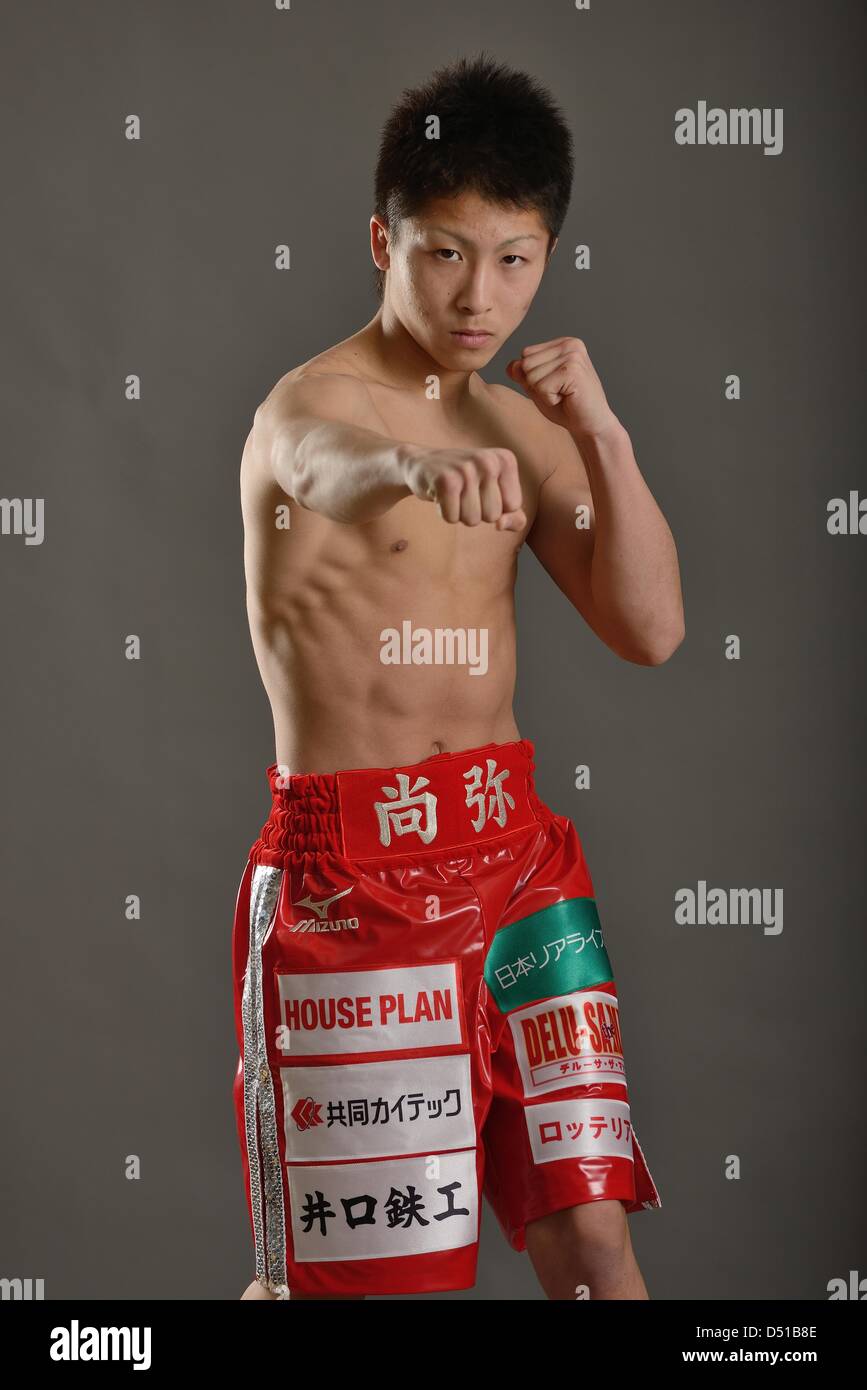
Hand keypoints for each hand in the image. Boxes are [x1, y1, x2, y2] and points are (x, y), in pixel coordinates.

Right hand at [402, 445, 525, 530]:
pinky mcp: (445, 481)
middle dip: (477, 511)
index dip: (496, 505)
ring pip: (472, 520)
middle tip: (463, 491)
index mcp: (505, 460)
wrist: (422, 464)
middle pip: (493, 516)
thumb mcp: (495, 494)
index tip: (481, 488)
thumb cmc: (464, 482)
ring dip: (460, 513)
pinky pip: (452, 518)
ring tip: (453, 493)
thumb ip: (514, 517)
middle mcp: (488, 461)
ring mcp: (466, 469)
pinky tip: (440, 495)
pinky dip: (445, 513)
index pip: (513, 506)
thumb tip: (501, 525)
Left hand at [506, 337, 618, 438]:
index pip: (526, 355)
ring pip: (531, 376)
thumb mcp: (539, 388)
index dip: (533, 378)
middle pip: (526, 364)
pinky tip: (568, 399)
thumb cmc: (567, 407)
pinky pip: (541, 387)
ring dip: (544, 394)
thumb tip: (511, 365)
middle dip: (537, 386)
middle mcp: (569, 344)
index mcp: (562, 344)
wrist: (592, 425)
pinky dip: (549, 400)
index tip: (555, 386)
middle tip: (560, 393)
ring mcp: (572, 355)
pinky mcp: (572, 370)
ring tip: (564, 396)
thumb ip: (524, 375)